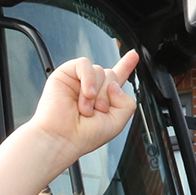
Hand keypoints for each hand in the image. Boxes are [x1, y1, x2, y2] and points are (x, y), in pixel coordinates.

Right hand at [27, 50, 142, 164]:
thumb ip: (127, 102)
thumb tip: (114, 86)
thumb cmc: (84, 136)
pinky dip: (88, 79)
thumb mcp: (117, 122)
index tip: (133, 56)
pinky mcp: (65, 74)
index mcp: (103, 99)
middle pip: (111, 75)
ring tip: (85, 109)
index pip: (116, 79)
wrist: (62, 139)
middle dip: (108, 95)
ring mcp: (78, 81)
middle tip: (97, 110)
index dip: (126, 66)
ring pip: (100, 70)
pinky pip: (84, 64)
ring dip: (96, 93)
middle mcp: (91, 88)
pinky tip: (85, 93)